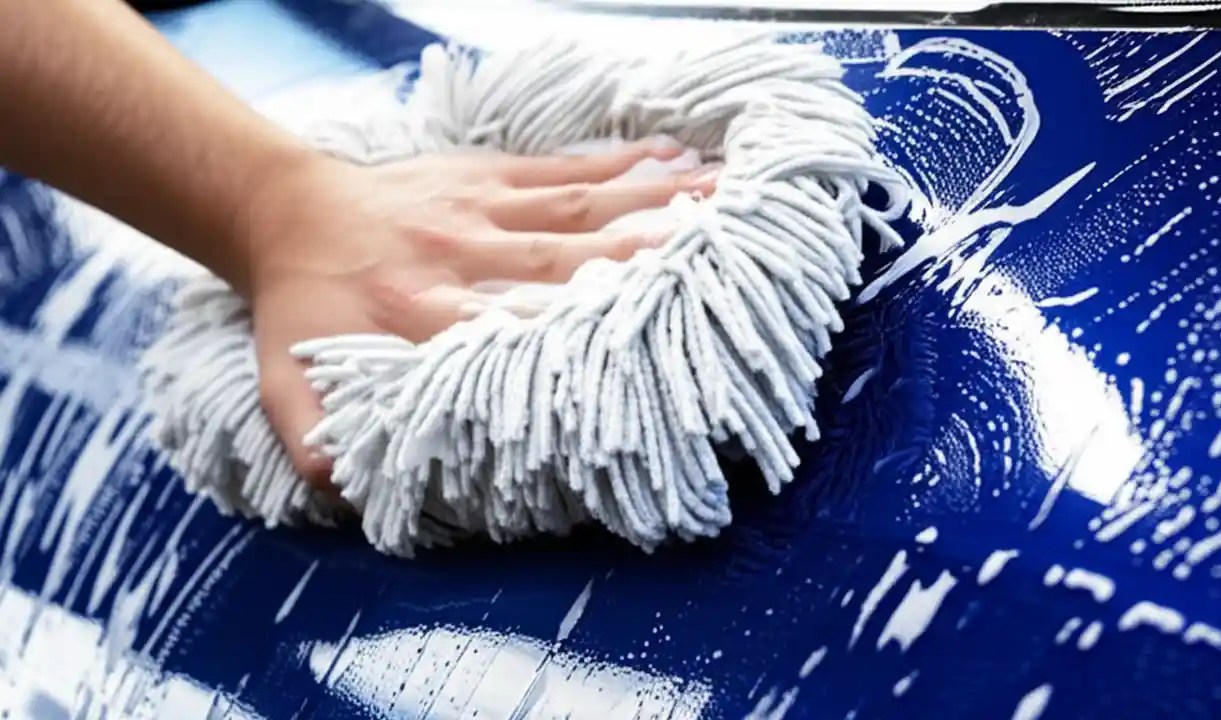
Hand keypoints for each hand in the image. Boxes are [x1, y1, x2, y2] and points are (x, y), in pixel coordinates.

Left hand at [235, 141, 715, 486]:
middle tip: (725, 255)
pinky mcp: (486, 176)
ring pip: (578, 207)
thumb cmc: (301, 308)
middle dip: (648, 259)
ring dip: (653, 203)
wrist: (280, 211)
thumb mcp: (285, 389)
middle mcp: (464, 260)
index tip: (653, 341)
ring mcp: (480, 211)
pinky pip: (559, 168)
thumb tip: (352, 493)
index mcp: (426, 318)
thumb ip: (319, 443)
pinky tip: (674, 157)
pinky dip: (618, 164)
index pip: (518, 330)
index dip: (584, 333)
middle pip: (569, 260)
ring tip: (725, 198)